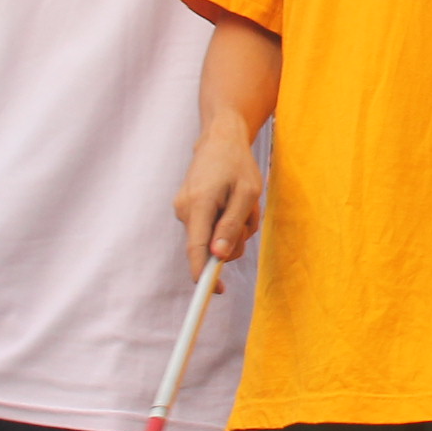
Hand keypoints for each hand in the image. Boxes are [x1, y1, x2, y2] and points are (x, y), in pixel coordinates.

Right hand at [176, 115, 263, 264]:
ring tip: (241, 201)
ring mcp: (183, 209)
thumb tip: (219, 255)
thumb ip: (232, 224)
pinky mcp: (188, 209)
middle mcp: (184, 210)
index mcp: (198, 205)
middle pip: (210, 247)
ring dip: (234, 228)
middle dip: (234, 239)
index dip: (204, 275)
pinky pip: (210, 228)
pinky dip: (226, 220)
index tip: (215, 291)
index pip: (196, 250)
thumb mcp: (246, 193)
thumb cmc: (237, 164)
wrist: (220, 139)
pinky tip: (231, 200)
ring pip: (213, 238)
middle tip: (248, 212)